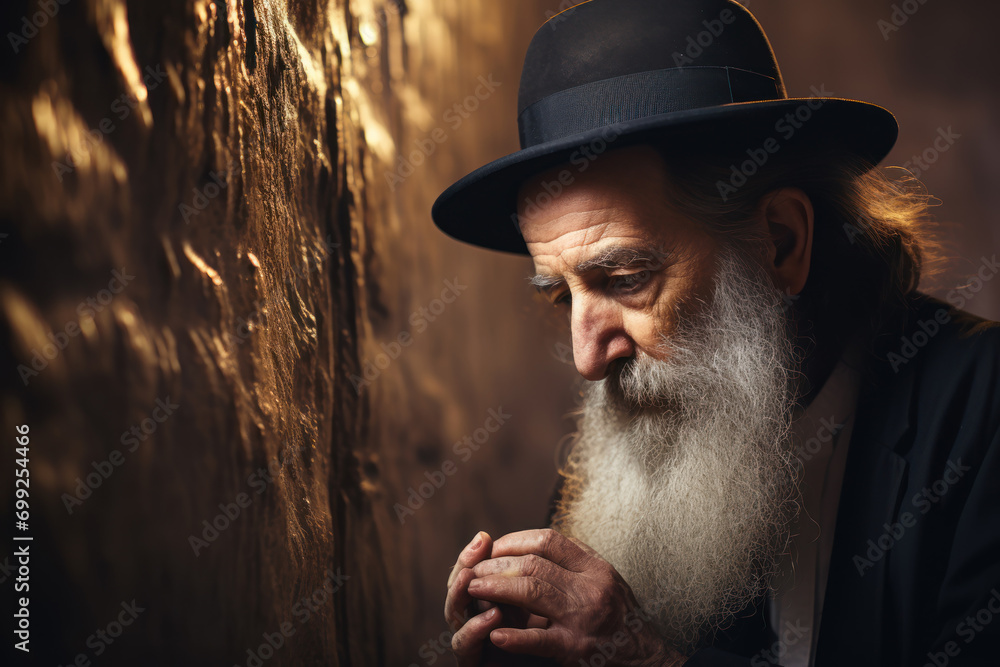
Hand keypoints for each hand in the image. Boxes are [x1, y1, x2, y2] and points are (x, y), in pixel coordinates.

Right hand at [445, 532, 555, 665]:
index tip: (484, 538)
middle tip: (478, 547)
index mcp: (485, 603)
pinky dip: (475, 630)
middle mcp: (471, 621)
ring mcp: (470, 644)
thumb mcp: (540, 611)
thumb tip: (519, 550)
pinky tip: (491, 618)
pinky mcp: (471, 662)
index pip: (469, 571)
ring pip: (453, 612)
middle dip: (467, 564)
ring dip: (463, 593)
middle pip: (457, 586)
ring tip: (472, 578)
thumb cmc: (546, 648)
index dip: (473, 555)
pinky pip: (464, 645)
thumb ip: (529, 584)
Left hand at [466, 529, 686, 666]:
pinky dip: (514, 636)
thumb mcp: (605, 579)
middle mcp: (591, 587)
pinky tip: (494, 633)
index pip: (549, 540)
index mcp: (595, 567)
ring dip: (495, 588)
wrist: (647, 657)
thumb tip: (535, 542)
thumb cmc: (621, 617)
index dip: (515, 540)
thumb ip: (575, 561)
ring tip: (472, 588)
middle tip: (474, 569)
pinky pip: (539, 639)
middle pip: (533, 564)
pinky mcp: (576, 649)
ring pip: (530, 592)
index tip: (494, 547)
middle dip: (497, 565)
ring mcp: (583, 618)